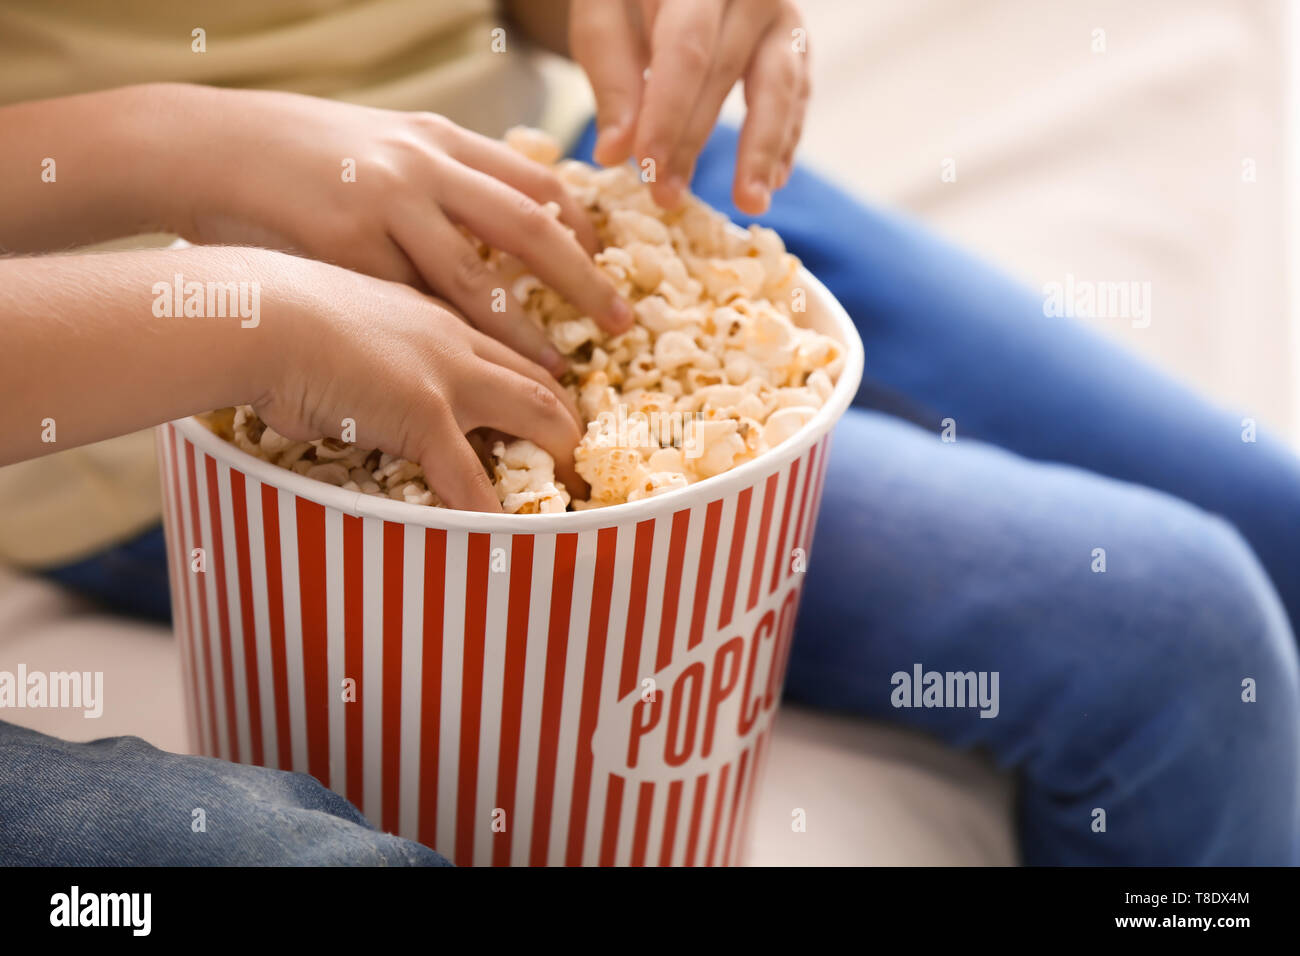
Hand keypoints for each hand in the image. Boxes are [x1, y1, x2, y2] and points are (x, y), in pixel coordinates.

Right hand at [159, 85, 632, 375]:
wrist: (205, 146)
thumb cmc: (291, 154)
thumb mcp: (377, 142)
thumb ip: (433, 176)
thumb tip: (475, 217)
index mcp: (438, 141)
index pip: (532, 181)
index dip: (578, 226)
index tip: (604, 264)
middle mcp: (425, 169)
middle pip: (530, 226)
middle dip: (583, 278)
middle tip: (621, 322)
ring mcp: (389, 210)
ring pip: (479, 281)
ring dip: (524, 334)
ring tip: (558, 375)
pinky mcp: (348, 253)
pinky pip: (409, 314)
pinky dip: (444, 353)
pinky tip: (466, 388)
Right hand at [257, 253, 585, 511]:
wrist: (251, 312)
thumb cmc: (271, 318)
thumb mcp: (336, 325)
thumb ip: (363, 353)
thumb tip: (350, 382)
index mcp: (433, 318)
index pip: (506, 352)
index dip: (535, 385)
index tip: (549, 414)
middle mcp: (454, 339)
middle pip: (539, 380)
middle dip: (567, 423)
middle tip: (578, 461)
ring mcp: (446, 373)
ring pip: (534, 412)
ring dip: (558, 455)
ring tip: (571, 496)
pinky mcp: (424, 411)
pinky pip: (469, 475)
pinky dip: (490, 508)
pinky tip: (504, 537)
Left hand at [569, 0, 808, 213]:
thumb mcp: (604, 19)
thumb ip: (611, 78)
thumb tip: (614, 153)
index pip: (685, 50)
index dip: (668, 113)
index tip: (647, 167)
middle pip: (725, 71)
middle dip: (693, 142)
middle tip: (667, 197)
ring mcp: (781, 14)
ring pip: (780, 85)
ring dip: (762, 150)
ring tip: (750, 202)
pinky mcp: (797, 43)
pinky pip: (798, 96)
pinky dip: (783, 142)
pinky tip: (767, 184)